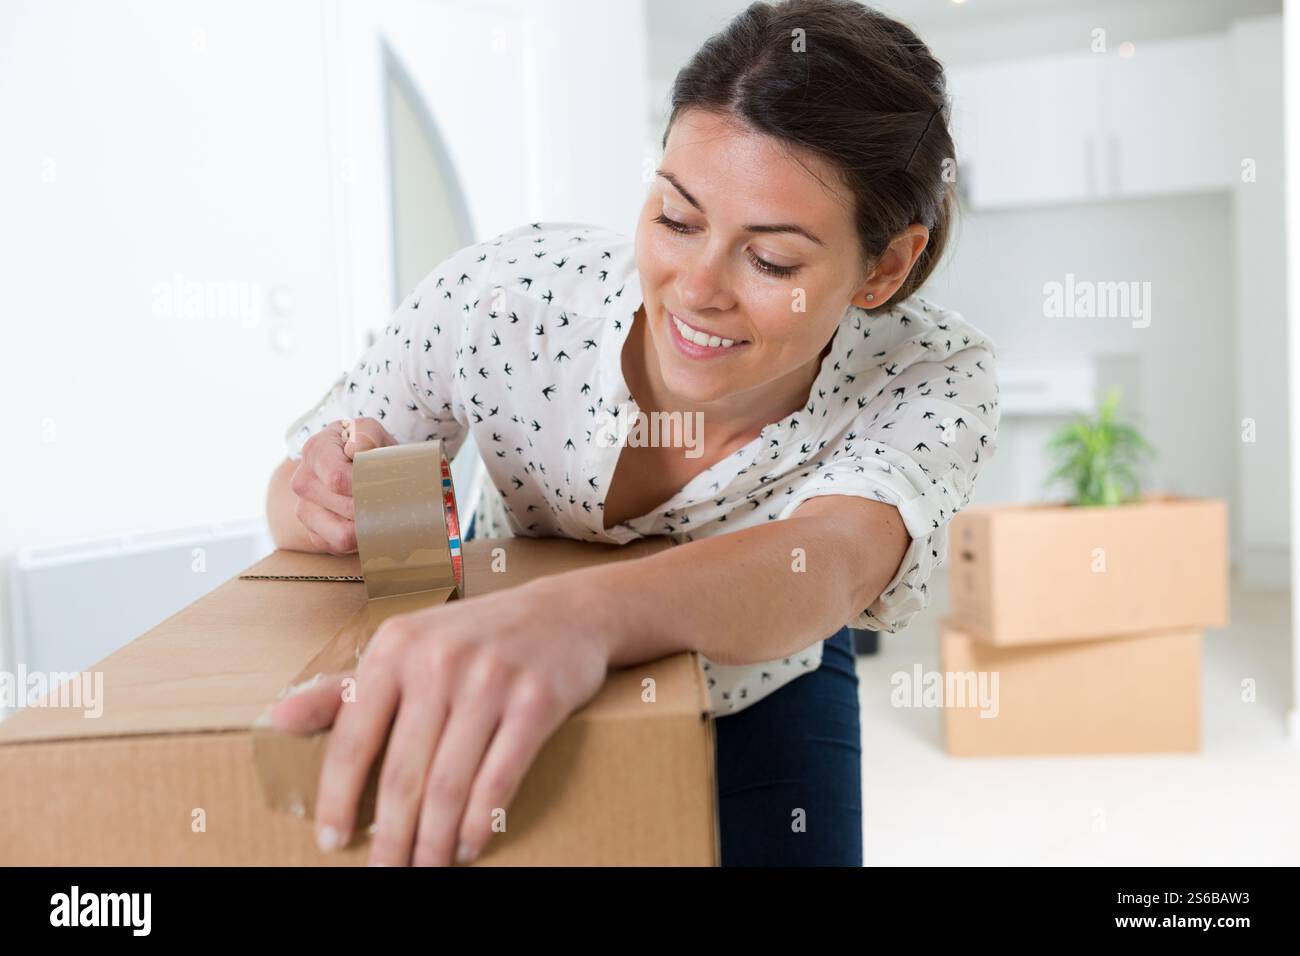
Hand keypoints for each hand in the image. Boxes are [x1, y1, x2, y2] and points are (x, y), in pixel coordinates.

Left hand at [267, 576, 613, 865]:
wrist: (566, 611)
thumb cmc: (474, 637)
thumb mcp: (407, 646)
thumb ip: (344, 688)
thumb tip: (277, 720)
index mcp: (396, 646)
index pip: (354, 736)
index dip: (337, 797)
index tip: (331, 843)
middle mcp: (441, 659)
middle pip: (404, 771)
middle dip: (390, 835)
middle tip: (382, 874)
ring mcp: (491, 679)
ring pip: (451, 781)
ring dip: (434, 839)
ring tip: (424, 869)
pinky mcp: (537, 699)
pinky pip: (501, 775)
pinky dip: (481, 820)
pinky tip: (468, 845)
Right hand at [289, 417, 395, 553]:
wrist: (359, 465)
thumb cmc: (367, 447)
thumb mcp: (371, 431)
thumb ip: (367, 433)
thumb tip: (356, 447)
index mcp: (315, 451)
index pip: (338, 480)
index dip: (366, 486)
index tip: (386, 482)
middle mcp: (303, 481)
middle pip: (346, 509)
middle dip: (373, 506)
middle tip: (391, 499)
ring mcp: (304, 510)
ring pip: (342, 536)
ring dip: (369, 527)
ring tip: (380, 511)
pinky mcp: (314, 534)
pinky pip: (340, 548)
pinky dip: (360, 540)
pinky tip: (367, 522)